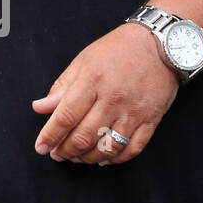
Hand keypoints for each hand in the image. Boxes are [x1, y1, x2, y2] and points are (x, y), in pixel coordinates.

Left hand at [31, 23, 179, 165]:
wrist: (162, 44)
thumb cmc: (119, 50)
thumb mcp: (84, 60)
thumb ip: (62, 87)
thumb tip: (40, 107)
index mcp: (92, 81)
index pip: (66, 116)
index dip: (50, 136)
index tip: (40, 147)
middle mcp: (113, 99)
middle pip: (84, 136)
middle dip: (65, 151)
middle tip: (57, 154)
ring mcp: (133, 112)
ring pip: (107, 147)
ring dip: (87, 158)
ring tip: (77, 157)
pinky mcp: (151, 120)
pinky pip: (133, 148)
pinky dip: (116, 159)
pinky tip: (103, 158)